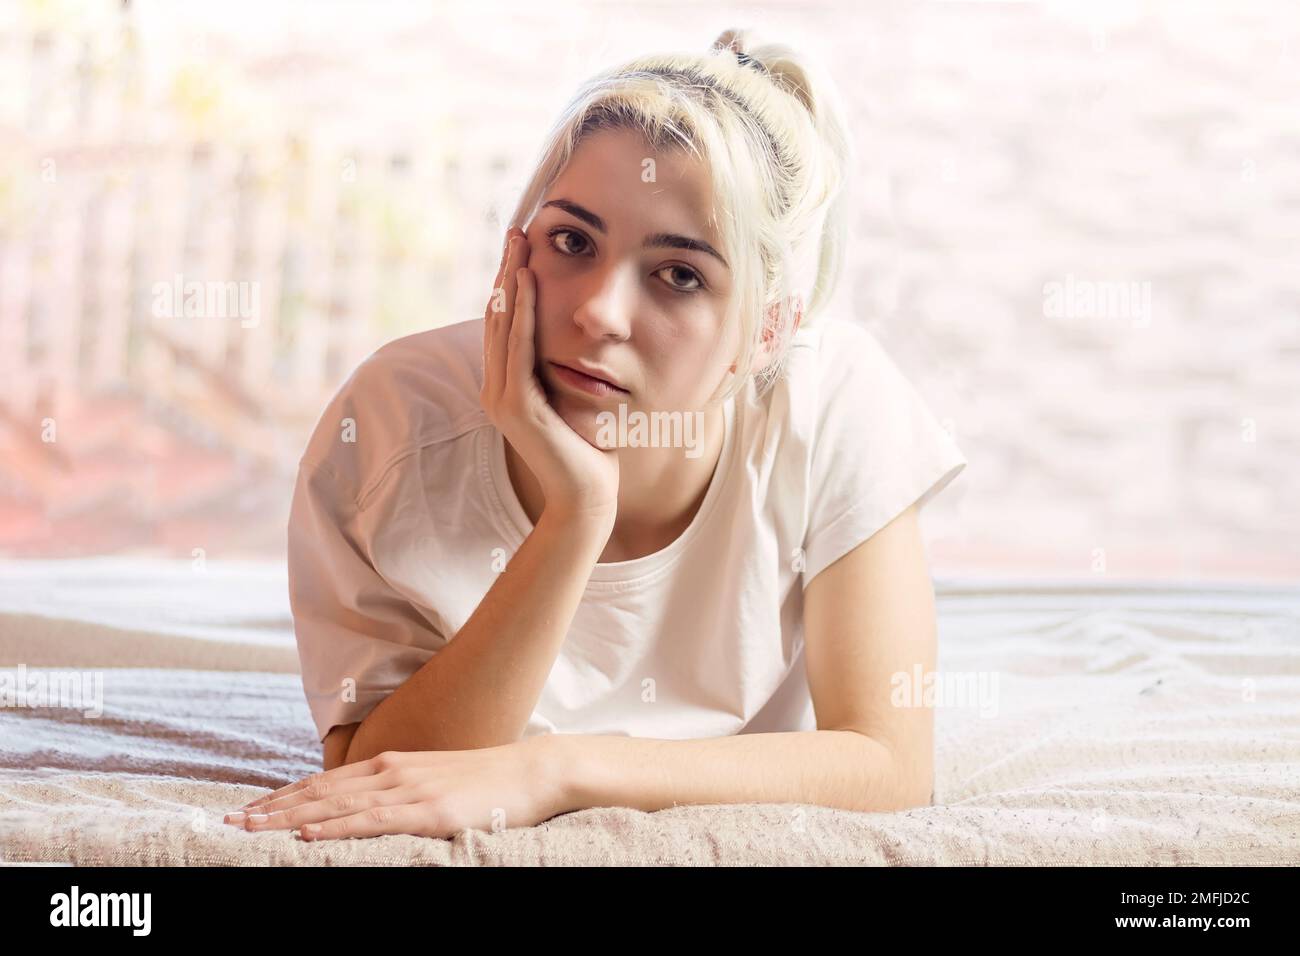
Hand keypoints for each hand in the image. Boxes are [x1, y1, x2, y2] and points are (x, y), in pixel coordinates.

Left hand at [222, 737, 568, 840]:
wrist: (531, 771)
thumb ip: (396, 790)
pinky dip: (335, 827)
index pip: (324, 782)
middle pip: (319, 792)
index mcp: (390, 764)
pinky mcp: (428, 812)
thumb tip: (363, 807)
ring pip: (335, 806)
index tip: (248, 809)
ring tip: (252, 828)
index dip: (283, 797)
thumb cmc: (485, 781)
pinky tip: (309, 834)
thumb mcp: (432, 780)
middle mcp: (391, 772)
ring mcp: (409, 790)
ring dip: (289, 818)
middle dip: (272, 808)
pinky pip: (372, 821)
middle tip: (231, 821)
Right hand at [482, 227, 619, 521]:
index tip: (523, 247)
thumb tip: (579, 337)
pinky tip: (528, 284)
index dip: (511, 283)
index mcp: (506, 386)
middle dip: (506, 271)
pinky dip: (523, 314)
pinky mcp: (517, 408)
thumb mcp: (572, 398)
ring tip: (520, 245)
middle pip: (498, 317)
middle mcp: (497, 388)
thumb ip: (562, 370)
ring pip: (503, 327)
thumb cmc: (588, 450)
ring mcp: (502, 398)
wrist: (587, 497)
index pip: (505, 324)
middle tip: (517, 231)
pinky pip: (518, 350)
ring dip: (511, 282)